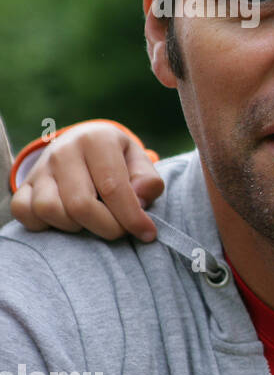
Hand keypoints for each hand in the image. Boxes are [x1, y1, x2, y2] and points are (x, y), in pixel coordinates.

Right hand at [11, 122, 162, 240]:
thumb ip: (148, 182)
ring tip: (94, 221)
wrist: (83, 146)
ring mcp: (40, 168)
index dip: (131, 217)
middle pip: (80, 204)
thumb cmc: (119, 161)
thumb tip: (139, 201)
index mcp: (97, 140)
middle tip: (120, 230)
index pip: (113, 188)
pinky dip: (45, 225)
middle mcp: (63, 151)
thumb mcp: (140, 164)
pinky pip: (24, 212)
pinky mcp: (23, 185)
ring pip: (50, 210)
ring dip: (75, 226)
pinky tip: (67, 221)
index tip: (147, 234)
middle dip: (106, 227)